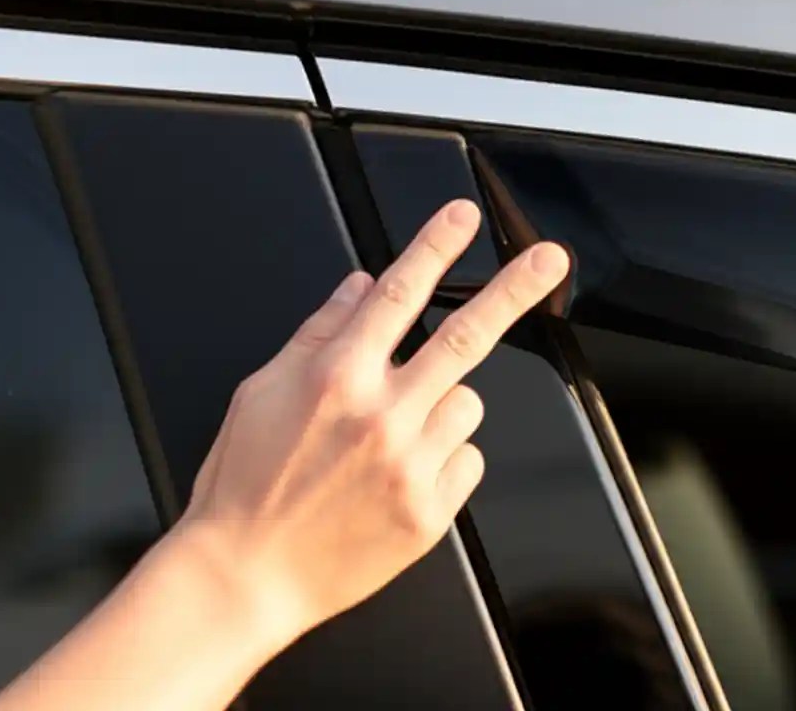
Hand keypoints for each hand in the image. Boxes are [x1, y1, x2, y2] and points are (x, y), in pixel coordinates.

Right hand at [173, 198, 568, 640]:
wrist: (245, 577)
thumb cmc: (245, 486)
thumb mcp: (261, 393)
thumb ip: (318, 334)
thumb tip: (361, 286)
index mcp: (334, 377)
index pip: (397, 293)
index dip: (434, 247)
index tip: (463, 218)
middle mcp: (381, 415)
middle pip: (465, 337)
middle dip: (514, 290)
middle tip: (550, 259)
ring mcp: (411, 464)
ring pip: (468, 403)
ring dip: (443, 405)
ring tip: (392, 438)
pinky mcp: (431, 510)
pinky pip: (467, 459)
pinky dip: (445, 458)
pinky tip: (399, 476)